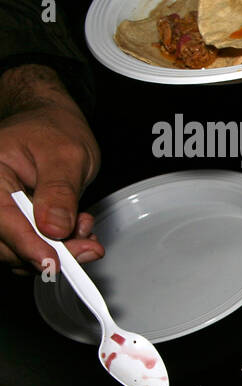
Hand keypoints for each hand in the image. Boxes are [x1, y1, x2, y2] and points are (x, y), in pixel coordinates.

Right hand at [0, 65, 101, 271]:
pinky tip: (79, 232)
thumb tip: (54, 227)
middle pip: (8, 242)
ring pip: (21, 249)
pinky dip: (60, 247)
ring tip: (85, 229)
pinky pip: (33, 245)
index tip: (51, 262)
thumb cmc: (54, 130)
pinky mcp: (19, 221)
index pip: (2, 218)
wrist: (54, 123)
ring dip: (59, 250)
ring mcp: (4, 211)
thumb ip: (59, 191)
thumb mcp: (65, 155)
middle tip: (88, 248)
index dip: (26, 244)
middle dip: (50, 251)